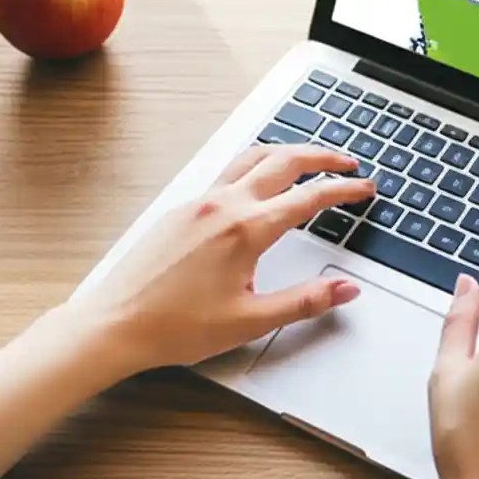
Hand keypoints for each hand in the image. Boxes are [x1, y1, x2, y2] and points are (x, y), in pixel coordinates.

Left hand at [69, 144, 375, 373]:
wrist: (114, 324)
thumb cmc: (175, 326)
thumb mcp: (250, 321)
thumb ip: (305, 301)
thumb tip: (345, 288)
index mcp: (246, 229)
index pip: (309, 197)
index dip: (344, 190)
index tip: (365, 187)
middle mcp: (223, 205)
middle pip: (283, 161)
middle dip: (322, 156)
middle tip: (347, 160)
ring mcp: (199, 202)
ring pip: (252, 157)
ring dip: (286, 151)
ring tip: (308, 157)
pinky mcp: (181, 208)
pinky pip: (227, 171)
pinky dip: (255, 164)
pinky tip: (259, 179)